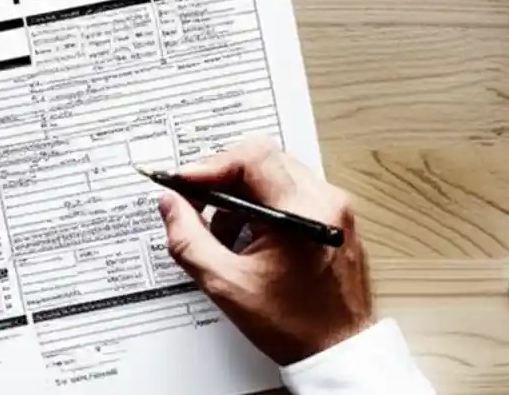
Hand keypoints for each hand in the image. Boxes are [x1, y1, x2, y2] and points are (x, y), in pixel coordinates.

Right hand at [158, 139, 373, 365]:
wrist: (338, 349)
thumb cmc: (295, 325)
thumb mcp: (227, 285)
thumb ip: (189, 240)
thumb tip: (170, 205)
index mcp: (302, 212)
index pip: (252, 159)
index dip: (210, 165)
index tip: (184, 183)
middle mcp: (325, 200)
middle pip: (262, 159)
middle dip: (222, 179)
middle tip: (196, 203)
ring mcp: (333, 206)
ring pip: (274, 173)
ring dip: (241, 195)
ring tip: (225, 234)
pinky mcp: (333, 216)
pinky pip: (289, 191)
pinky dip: (261, 205)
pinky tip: (249, 238)